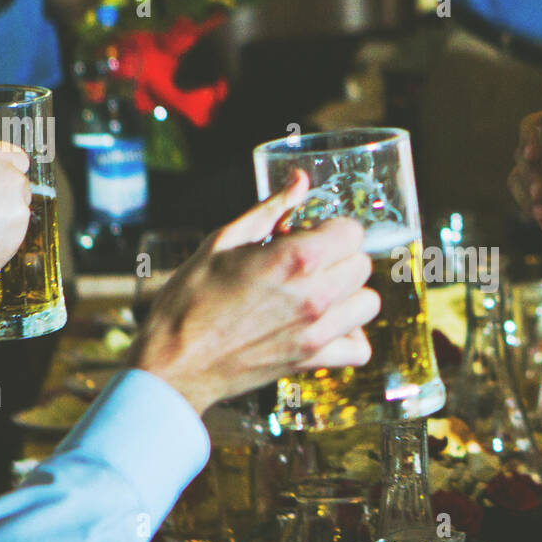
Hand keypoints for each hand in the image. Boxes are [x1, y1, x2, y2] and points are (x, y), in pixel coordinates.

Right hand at [130, 174, 380, 413]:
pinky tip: (328, 326)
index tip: (309, 236)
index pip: (353, 232)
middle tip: (308, 264)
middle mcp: (316, 295)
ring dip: (350, 294)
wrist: (173, 361)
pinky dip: (351, 338)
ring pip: (369, 303)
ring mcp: (319, 331)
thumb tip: (299, 180)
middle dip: (340, 257)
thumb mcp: (224, 241)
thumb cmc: (190, 299)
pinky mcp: (313, 361)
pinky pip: (360, 349)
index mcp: (297, 259)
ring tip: (319, 293)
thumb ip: (271, 209)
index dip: (331, 229)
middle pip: (363, 264)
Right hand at [508, 108, 541, 233]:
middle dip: (529, 177)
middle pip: (522, 157)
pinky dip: (538, 217)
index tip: (532, 153)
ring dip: (526, 200)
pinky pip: (528, 205)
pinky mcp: (537, 196)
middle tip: (540, 193)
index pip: (532, 126)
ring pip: (517, 182)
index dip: (529, 138)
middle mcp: (540, 146)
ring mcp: (535, 171)